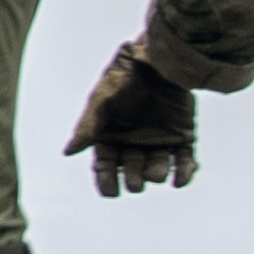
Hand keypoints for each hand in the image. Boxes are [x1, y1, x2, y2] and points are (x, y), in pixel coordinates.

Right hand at [66, 43, 197, 197]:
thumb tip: (68, 152)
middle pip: (131, 170)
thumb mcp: (101, 102)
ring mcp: (159, 140)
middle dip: (133, 179)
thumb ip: (88, 127)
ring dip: (156, 174)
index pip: (106, 165)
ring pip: (157, 168)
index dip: (106, 180)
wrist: (158, 61)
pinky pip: (184, 162)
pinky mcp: (183, 137)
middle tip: (135, 183)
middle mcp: (133, 141)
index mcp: (111, 135)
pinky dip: (185, 174)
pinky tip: (180, 180)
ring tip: (156, 173)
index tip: (111, 192)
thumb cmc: (124, 79)